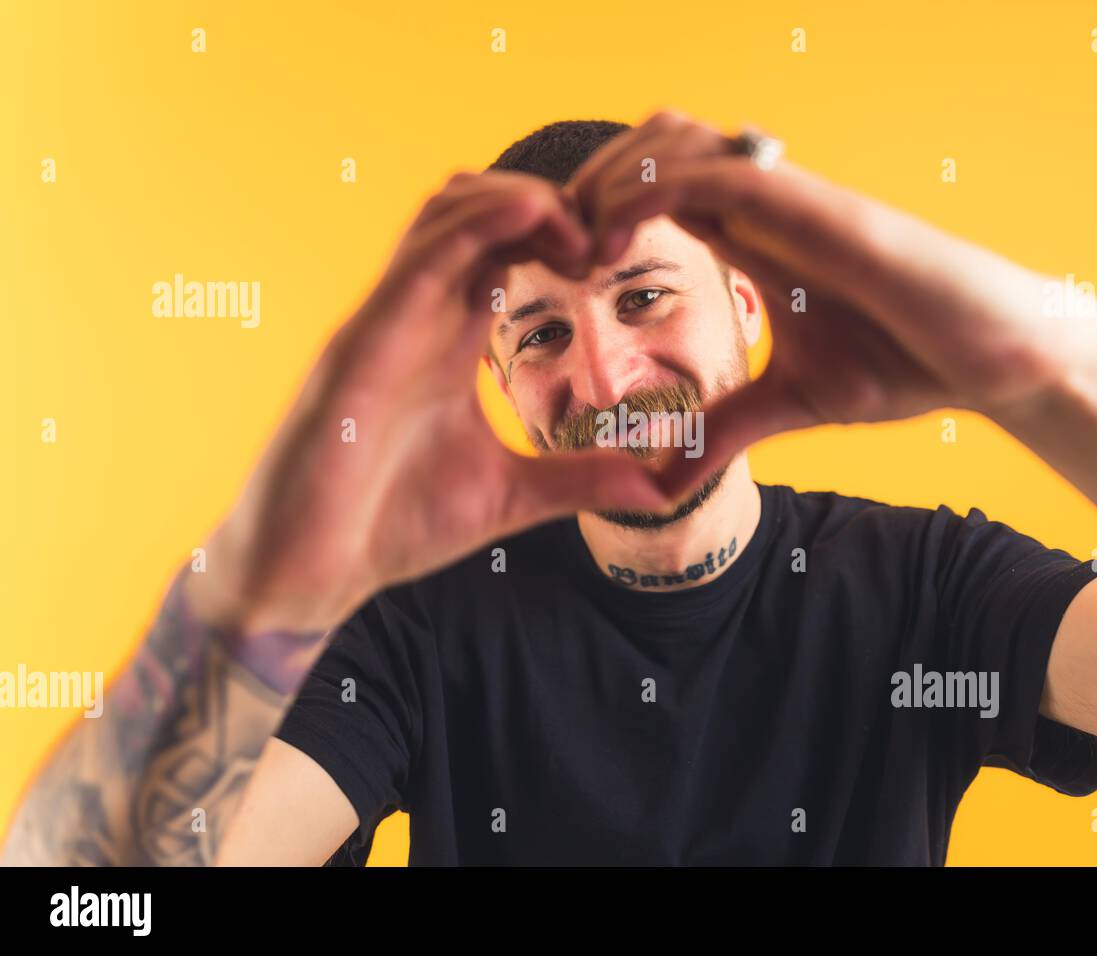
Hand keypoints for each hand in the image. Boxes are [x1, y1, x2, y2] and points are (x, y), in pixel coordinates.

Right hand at [189, 170, 670, 633]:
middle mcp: (417, 316)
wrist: (308, 574)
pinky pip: (419, 258)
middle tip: (606, 239)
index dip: (561, 230)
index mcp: (449, 339)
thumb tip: (657, 490)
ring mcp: (387, 323)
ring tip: (581, 232)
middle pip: (478, 208)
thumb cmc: (390, 527)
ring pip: (447, 212)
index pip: (502, 246)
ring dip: (520, 199)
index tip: (615, 255)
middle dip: (549, 202)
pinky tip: (532, 215)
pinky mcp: (362, 346)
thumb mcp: (509, 497)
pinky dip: (477, 223)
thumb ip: (579, 481)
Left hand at [566, 110, 1093, 494]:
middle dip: (585, 184)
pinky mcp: (814, 207)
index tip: (550, 267)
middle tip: (544, 248)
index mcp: (750, 239)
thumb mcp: (790, 404)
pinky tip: (614, 243)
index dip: (592, 214)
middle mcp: (761, 206)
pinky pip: (715, 171)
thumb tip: (669, 481)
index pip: (652, 194)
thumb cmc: (906, 363)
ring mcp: (786, 199)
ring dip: (609, 178)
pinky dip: (652, 190)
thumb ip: (726, 428)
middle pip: (649, 148)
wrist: (991, 357)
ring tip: (574, 245)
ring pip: (673, 139)